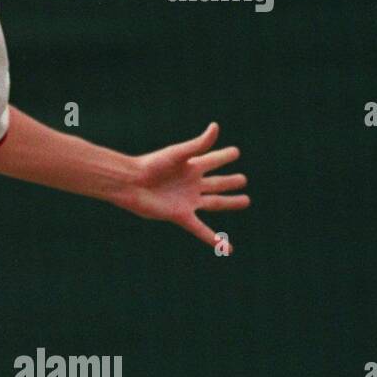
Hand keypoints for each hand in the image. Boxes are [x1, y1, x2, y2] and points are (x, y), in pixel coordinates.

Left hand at [114, 122, 249, 251]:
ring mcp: (188, 200)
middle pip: (217, 183)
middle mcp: (191, 183)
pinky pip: (201, 229)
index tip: (235, 152)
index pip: (213, 159)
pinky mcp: (181, 215)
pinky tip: (227, 249)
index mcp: (191, 166)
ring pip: (215, 202)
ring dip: (230, 202)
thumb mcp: (177, 154)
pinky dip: (213, 239)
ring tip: (246, 200)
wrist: (131, 183)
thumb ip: (198, 145)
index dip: (224, 156)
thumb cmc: (151, 165)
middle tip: (243, 179)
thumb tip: (215, 127)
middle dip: (230, 182)